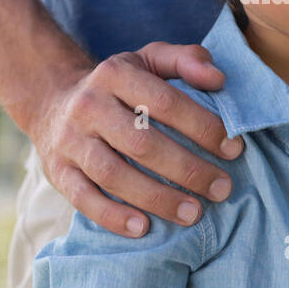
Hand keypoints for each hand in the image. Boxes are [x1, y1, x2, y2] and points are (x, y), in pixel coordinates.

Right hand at [30, 42, 244, 236]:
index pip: (164, 101)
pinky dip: (113, 216)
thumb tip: (219, 79)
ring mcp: (70, 141)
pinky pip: (84, 198)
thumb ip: (187, 59)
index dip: (202, 126)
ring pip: (113, 174)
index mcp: (115, 73)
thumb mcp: (149, 59)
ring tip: (193, 213)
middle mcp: (89, 106)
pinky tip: (144, 228)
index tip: (234, 149)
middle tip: (222, 188)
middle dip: (187, 169)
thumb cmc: (119, 85)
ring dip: (157, 198)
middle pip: (142, 143)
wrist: (54, 102)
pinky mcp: (57, 172)